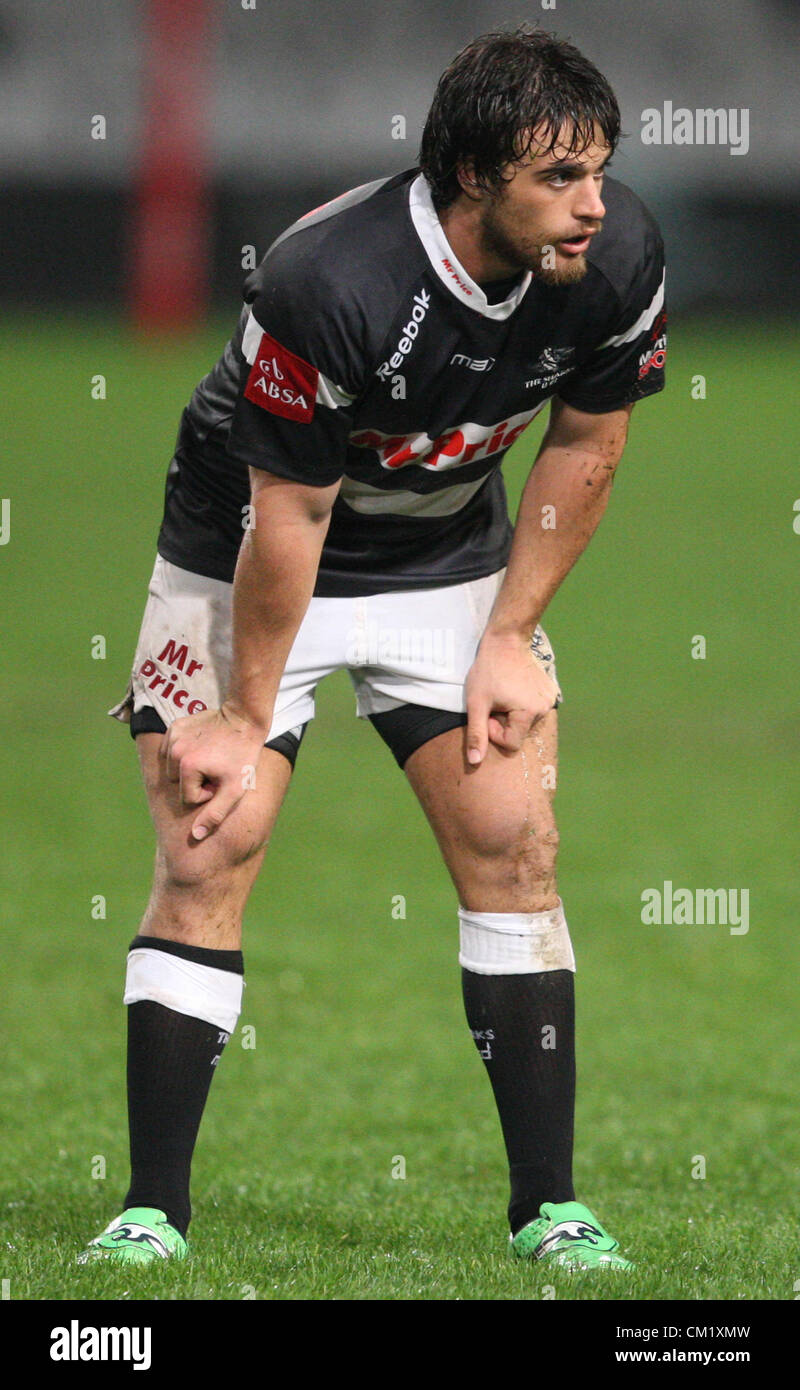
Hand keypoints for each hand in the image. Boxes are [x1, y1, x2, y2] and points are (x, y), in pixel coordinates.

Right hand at [160, 703, 267, 840]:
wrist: (244, 718)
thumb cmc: (243, 755)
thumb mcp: (235, 789)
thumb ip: (215, 814)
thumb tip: (195, 836)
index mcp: (187, 767)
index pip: (188, 797)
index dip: (208, 793)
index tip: (222, 779)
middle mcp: (174, 751)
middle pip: (177, 784)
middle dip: (196, 781)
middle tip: (216, 769)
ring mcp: (172, 736)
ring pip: (172, 769)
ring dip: (189, 768)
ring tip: (210, 758)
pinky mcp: (174, 726)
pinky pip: (171, 751)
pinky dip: (183, 753)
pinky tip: (201, 747)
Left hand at [465, 632, 560, 765]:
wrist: (506, 641)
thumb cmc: (488, 670)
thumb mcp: (476, 703)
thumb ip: (477, 733)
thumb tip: (475, 762)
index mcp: (528, 712)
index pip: (511, 743)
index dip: (495, 732)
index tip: (488, 713)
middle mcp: (544, 709)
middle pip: (520, 732)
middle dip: (504, 722)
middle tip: (495, 702)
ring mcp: (550, 700)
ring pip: (526, 722)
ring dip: (512, 714)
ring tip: (504, 694)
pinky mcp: (551, 692)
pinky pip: (533, 710)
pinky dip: (522, 705)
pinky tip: (514, 689)